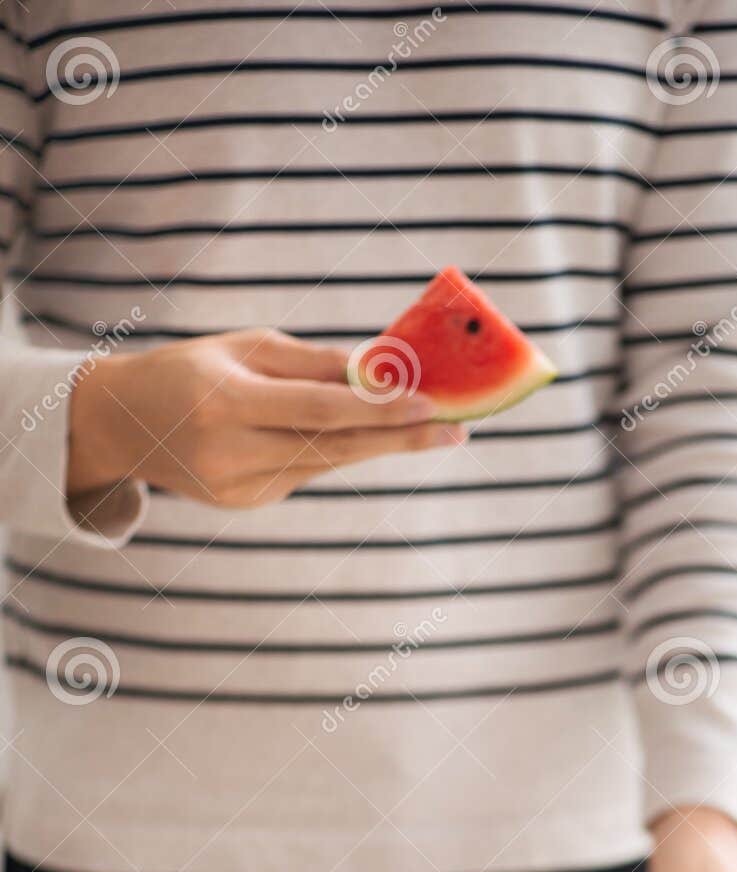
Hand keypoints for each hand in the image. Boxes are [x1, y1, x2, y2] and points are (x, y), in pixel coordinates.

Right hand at [67, 328, 463, 507]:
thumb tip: (381, 372)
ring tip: (429, 427)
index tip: (429, 403)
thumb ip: (311, 363)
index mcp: (225, 402)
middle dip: (400, 438)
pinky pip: (306, 472)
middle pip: (333, 448)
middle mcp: (230, 452)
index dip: (377, 409)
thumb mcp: (243, 347)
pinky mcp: (246, 504)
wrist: (123, 424)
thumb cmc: (192, 369)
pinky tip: (356, 435)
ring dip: (378, 444)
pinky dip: (334, 451)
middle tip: (457, 429)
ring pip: (326, 462)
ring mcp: (238, 488)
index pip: (318, 410)